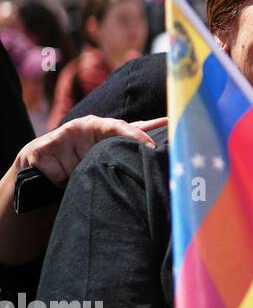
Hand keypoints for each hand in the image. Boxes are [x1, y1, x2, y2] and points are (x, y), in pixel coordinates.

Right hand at [15, 116, 164, 185]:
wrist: (35, 163)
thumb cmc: (75, 155)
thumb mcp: (100, 148)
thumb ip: (126, 140)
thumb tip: (161, 134)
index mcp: (98, 126)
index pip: (120, 127)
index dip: (136, 136)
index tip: (152, 146)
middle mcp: (80, 127)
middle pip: (101, 148)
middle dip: (107, 160)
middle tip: (115, 166)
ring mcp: (59, 137)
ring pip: (79, 168)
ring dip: (80, 177)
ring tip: (73, 173)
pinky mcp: (40, 150)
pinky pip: (59, 176)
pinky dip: (60, 181)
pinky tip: (57, 177)